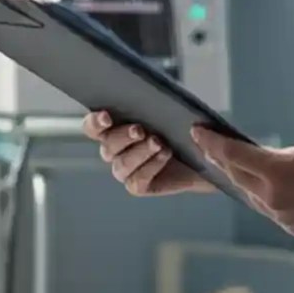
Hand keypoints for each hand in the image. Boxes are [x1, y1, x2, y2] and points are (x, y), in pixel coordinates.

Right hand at [83, 111, 215, 196]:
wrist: (201, 154)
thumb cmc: (182, 127)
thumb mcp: (175, 111)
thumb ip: (167, 107)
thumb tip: (173, 111)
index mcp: (113, 127)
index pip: (92, 127)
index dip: (95, 122)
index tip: (107, 117)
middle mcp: (115, 150)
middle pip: (107, 146)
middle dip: (122, 137)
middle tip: (140, 129)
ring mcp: (126, 170)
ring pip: (121, 164)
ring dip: (139, 152)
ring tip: (159, 143)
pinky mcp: (139, 185)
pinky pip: (136, 180)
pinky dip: (151, 166)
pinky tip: (165, 155)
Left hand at [192, 127, 293, 237]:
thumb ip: (283, 156)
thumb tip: (269, 162)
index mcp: (277, 173)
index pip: (234, 155)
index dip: (212, 143)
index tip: (198, 132)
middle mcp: (274, 200)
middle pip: (237, 177)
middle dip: (221, 160)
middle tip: (209, 146)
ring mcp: (283, 219)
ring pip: (252, 196)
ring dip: (241, 180)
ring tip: (231, 164)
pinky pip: (270, 210)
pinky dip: (263, 195)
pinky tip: (263, 186)